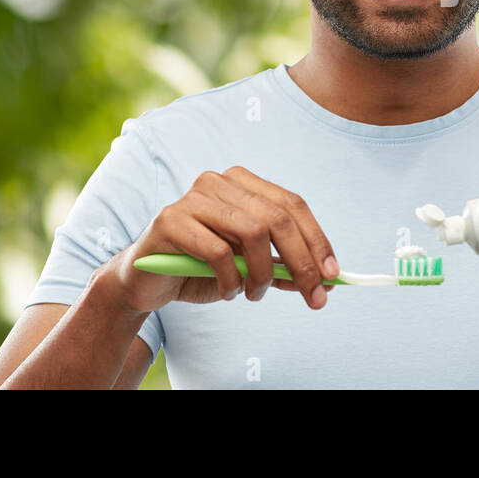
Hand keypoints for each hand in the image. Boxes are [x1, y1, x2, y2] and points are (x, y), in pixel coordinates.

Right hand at [107, 165, 339, 312]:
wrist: (144, 281)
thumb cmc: (201, 269)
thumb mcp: (249, 268)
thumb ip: (281, 267)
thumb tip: (325, 279)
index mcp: (243, 183)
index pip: (292, 205)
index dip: (317, 239)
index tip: (333, 274)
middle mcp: (220, 182)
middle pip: (278, 218)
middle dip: (302, 261)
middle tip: (313, 296)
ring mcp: (193, 197)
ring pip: (253, 232)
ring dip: (263, 274)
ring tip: (255, 294)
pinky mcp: (171, 220)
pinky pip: (218, 252)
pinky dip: (232, 280)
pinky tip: (229, 292)